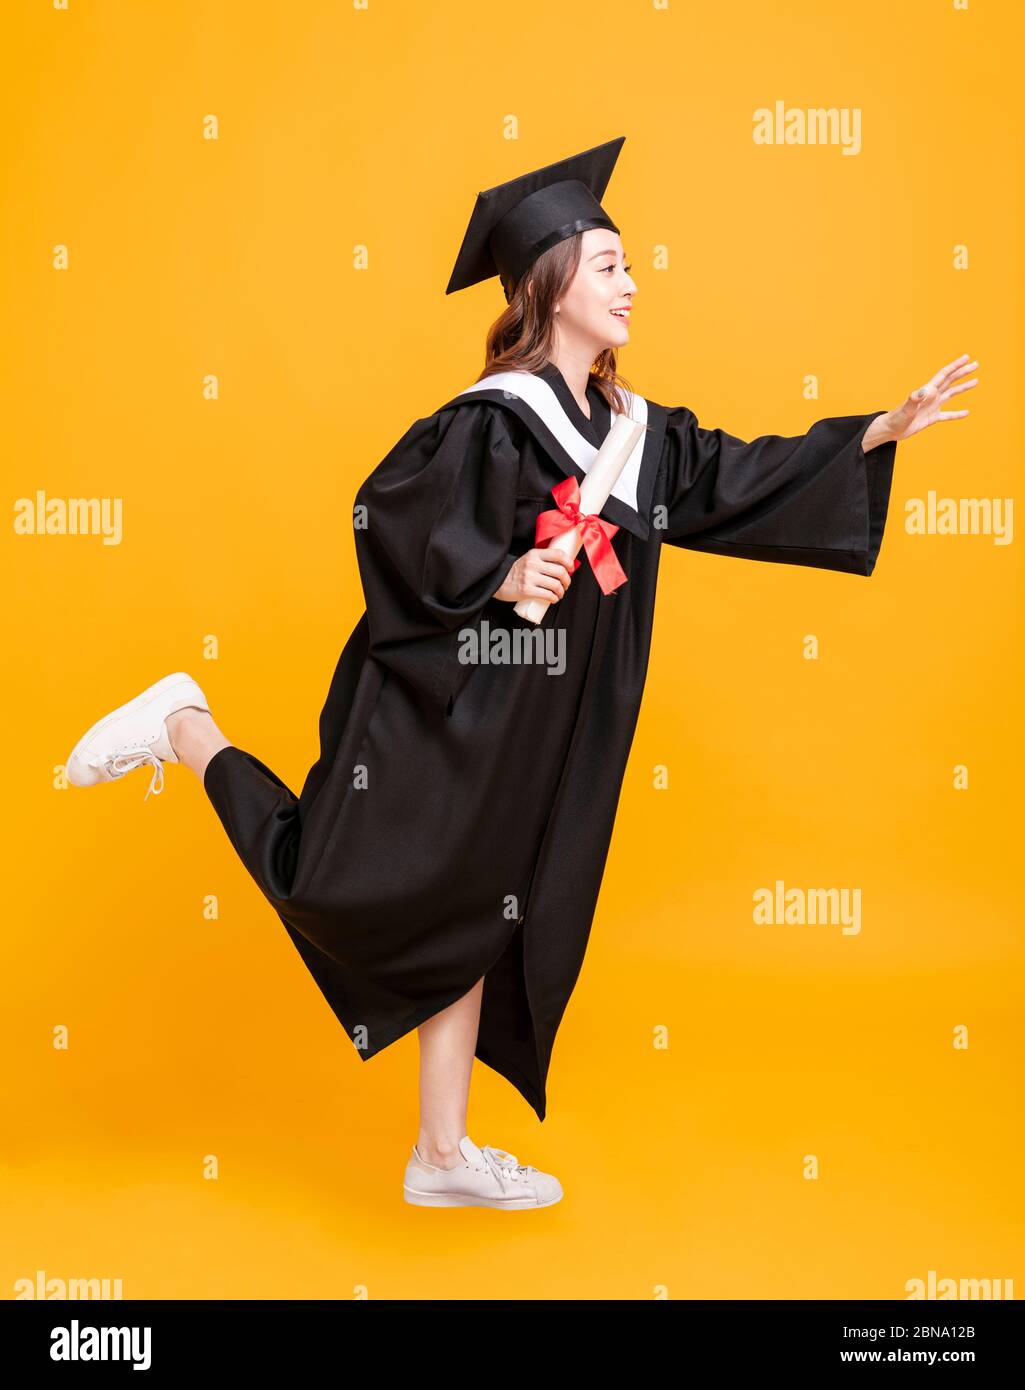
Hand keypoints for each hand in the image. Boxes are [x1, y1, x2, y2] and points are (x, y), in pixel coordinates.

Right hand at [494, 548, 574, 603]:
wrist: (498, 581)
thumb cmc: (516, 571)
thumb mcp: (528, 559)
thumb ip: (542, 559)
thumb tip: (563, 566)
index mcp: (534, 554)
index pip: (558, 554)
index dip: (569, 562)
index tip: (571, 569)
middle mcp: (532, 564)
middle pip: (560, 571)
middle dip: (567, 580)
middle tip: (566, 585)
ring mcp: (529, 577)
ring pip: (555, 585)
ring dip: (561, 591)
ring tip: (560, 593)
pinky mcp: (526, 590)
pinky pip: (547, 595)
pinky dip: (554, 598)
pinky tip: (554, 599)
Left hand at [863, 352, 979, 450]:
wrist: (891, 430)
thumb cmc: (896, 418)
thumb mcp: (906, 409)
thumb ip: (914, 400)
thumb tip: (922, 392)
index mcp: (927, 391)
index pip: (944, 375)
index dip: (955, 366)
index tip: (966, 358)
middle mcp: (931, 396)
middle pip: (951, 381)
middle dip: (963, 372)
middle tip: (976, 364)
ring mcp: (932, 406)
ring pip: (951, 394)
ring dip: (963, 388)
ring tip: (976, 381)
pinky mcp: (932, 418)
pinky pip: (948, 414)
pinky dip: (957, 414)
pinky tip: (967, 412)